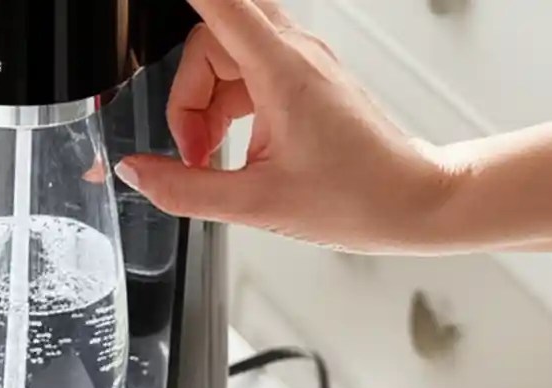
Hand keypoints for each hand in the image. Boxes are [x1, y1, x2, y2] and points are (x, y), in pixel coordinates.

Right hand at [114, 0, 458, 252]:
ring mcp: (300, 64)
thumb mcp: (256, 204)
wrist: (415, 202)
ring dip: (204, 103)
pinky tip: (227, 149)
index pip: (219, 4)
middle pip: (210, 34)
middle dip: (186, 88)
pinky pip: (243, 73)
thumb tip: (137, 172)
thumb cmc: (359, 198)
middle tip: (190, 145)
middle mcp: (293, 53)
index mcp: (282, 69)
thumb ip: (185, 189)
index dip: (189, 0)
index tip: (147, 10)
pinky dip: (223, 107)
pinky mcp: (303, 80)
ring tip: (210, 157)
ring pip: (224, 55)